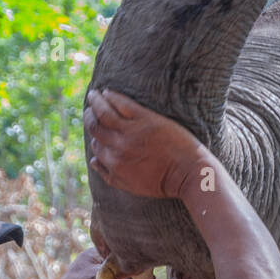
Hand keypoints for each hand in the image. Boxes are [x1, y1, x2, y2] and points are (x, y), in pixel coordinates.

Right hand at [84, 88, 208, 199]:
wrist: (189, 174)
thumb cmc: (164, 182)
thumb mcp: (132, 186)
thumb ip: (110, 176)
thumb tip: (93, 161)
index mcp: (115, 164)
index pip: (96, 146)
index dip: (95, 136)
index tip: (97, 128)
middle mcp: (118, 148)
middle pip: (96, 127)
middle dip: (89, 117)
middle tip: (90, 108)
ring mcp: (131, 133)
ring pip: (104, 113)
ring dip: (95, 102)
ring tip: (94, 95)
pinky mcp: (145, 120)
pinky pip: (122, 104)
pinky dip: (111, 97)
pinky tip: (107, 92)